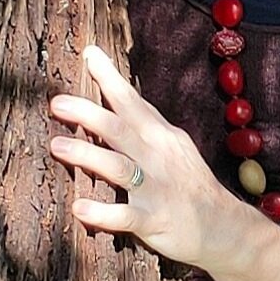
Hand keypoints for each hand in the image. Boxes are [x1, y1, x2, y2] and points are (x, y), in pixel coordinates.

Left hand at [47, 45, 273, 276]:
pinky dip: (102, 212)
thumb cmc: (189, 185)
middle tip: (57, 102)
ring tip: (56, 145)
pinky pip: (126, 215)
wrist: (223, 227)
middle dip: (88, 113)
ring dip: (87, 155)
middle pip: (121, 129)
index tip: (90, 53)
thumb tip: (118, 99)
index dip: (111, 78)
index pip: (133, 102)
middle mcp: (158, 157)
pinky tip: (79, 207)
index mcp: (161, 137)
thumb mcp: (174, 148)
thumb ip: (145, 128)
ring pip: (119, 167)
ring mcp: (156, 188)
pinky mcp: (154, 219)